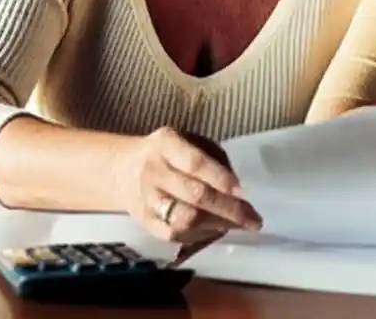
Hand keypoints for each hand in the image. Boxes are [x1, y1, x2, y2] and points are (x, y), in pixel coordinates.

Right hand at [113, 127, 261, 244]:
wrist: (122, 169)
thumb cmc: (167, 153)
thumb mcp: (188, 140)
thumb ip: (213, 158)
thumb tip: (238, 188)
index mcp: (166, 145)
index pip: (196, 164)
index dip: (222, 179)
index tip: (244, 193)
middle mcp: (153, 172)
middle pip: (194, 196)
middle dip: (228, 209)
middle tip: (253, 219)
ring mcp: (147, 200)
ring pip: (183, 220)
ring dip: (216, 226)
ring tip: (238, 226)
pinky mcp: (144, 222)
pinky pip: (173, 235)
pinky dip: (199, 236)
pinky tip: (216, 231)